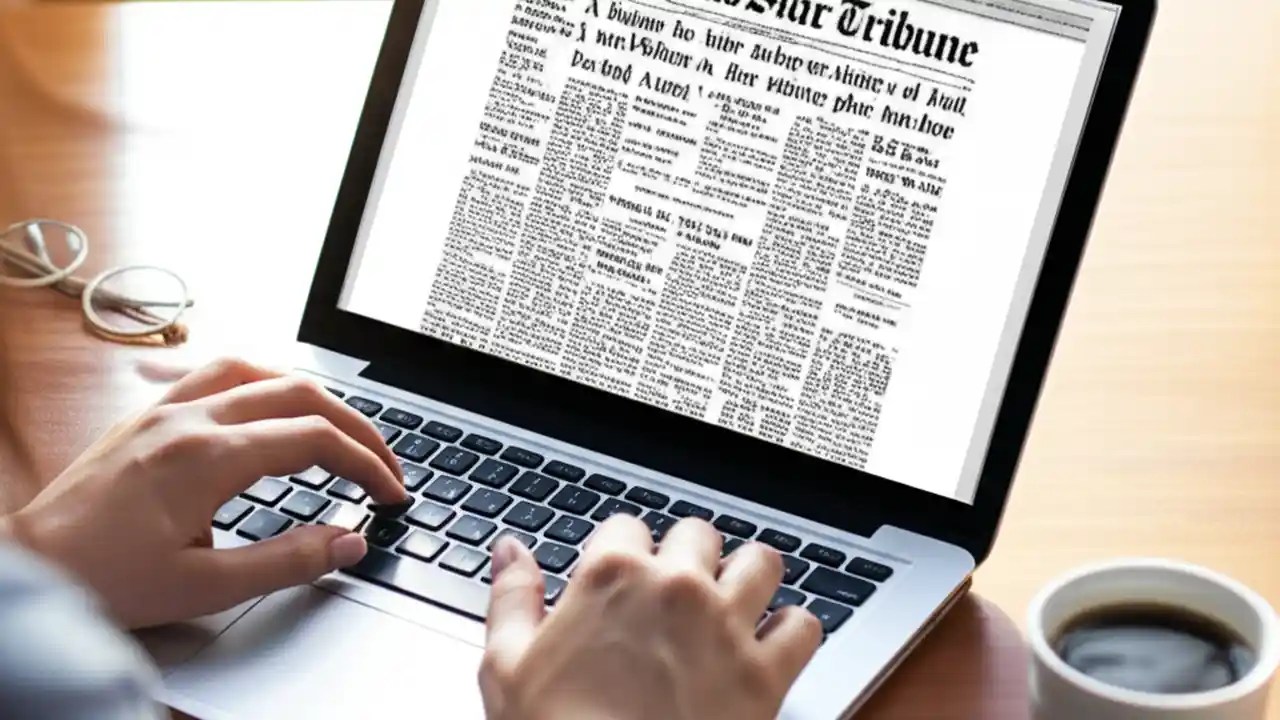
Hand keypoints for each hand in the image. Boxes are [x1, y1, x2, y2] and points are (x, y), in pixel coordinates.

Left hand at [1, 358, 406, 628]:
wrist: (28, 568)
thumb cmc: (104, 579)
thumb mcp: (206, 587)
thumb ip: (287, 560)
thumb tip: (349, 540)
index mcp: (208, 457)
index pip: (315, 440)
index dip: (367, 465)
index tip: (390, 494)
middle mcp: (189, 420)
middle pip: (299, 393)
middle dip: (355, 426)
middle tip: (382, 464)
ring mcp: (165, 411)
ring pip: (258, 369)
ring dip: (311, 394)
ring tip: (339, 428)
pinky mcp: (147, 416)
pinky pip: (214, 372)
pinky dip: (259, 380)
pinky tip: (269, 401)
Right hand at [481, 516, 821, 719]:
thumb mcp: (506, 667)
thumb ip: (512, 597)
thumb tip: (511, 549)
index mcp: (612, 577)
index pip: (626, 526)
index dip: (623, 553)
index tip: (622, 580)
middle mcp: (676, 588)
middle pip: (698, 534)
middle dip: (688, 558)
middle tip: (676, 597)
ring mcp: (727, 627)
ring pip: (762, 563)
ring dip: (748, 578)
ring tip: (733, 604)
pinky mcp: (766, 673)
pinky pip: (803, 626)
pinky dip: (793, 631)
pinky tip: (771, 646)